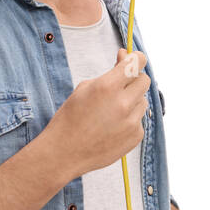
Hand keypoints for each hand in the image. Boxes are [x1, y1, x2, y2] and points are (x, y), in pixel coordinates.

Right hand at [42, 48, 149, 175]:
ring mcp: (132, 122)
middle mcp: (123, 103)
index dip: (137, 58)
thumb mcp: (84, 88)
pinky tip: (112, 126)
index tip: (136, 58)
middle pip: (144, 81)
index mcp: (107, 87)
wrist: (64, 153)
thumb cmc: (70, 118)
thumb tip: (124, 57)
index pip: (136, 63)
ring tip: (110, 111)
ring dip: (132, 101)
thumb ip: (110, 72)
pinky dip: (130, 120)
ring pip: (143, 101)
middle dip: (134, 80)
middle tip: (121, 85)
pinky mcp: (136, 136)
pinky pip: (139, 120)